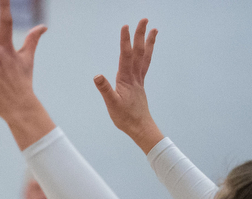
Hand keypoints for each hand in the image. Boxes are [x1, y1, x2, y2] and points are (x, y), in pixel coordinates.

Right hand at [93, 20, 163, 153]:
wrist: (140, 127)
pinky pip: (145, 65)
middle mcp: (134, 77)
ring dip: (149, 42)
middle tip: (144, 19)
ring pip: (145, 57)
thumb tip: (97, 76)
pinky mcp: (139, 84)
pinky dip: (147, 55)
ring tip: (154, 29)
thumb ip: (105, 89)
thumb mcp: (112, 104)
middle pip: (139, 52)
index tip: (125, 27)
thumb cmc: (125, 118)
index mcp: (126, 80)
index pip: (126, 56)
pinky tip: (147, 50)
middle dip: (140, 35)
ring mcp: (139, 80)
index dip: (125, 41)